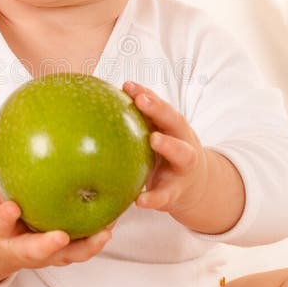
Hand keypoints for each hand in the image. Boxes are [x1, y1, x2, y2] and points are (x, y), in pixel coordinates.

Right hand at [0, 139, 113, 285]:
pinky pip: (83, 248)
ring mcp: (45, 256)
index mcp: (1, 231)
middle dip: (48, 245)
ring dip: (87, 246)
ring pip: (67, 255)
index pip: (0, 223)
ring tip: (105, 232)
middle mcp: (23, 248)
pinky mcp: (64, 255)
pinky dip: (98, 238)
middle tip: (61, 237)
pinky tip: (114, 218)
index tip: (12, 207)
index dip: (6, 217)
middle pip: (35, 251)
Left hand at [123, 81, 209, 226]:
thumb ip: (135, 123)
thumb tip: (93, 104)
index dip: (146, 94)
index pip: (160, 106)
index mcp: (173, 127)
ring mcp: (183, 167)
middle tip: (141, 100)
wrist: (194, 187)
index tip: (128, 86)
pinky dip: (154, 198)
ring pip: (182, 154)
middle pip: (174, 121)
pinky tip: (139, 201)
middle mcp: (182, 141)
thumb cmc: (165, 155)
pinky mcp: (177, 193)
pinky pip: (166, 196)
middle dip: (159, 109)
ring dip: (170, 145)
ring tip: (154, 139)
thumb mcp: (156, 136)